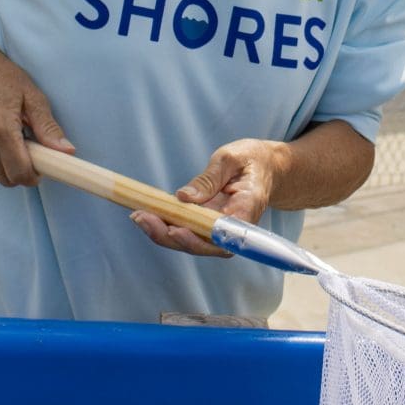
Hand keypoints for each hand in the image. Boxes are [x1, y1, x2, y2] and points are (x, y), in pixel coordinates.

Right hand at [0, 54, 72, 185]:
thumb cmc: (7, 82)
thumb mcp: (34, 99)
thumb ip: (48, 128)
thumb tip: (66, 151)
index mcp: (0, 128)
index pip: (19, 172)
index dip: (33, 176)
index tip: (39, 167)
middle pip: (5, 179)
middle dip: (19, 171)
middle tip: (24, 151)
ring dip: (2, 167)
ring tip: (6, 144)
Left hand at [129, 138, 277, 258]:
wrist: (266, 168)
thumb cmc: (251, 160)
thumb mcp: (230, 159)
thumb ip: (208, 179)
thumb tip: (183, 197)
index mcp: (247, 211)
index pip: (223, 237)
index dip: (198, 239)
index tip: (176, 230)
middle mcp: (234, 229)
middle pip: (202, 245)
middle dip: (170, 236)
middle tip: (142, 218)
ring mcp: (221, 230)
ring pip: (191, 242)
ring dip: (162, 233)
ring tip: (138, 216)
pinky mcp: (210, 226)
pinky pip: (188, 232)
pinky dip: (166, 226)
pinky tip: (145, 215)